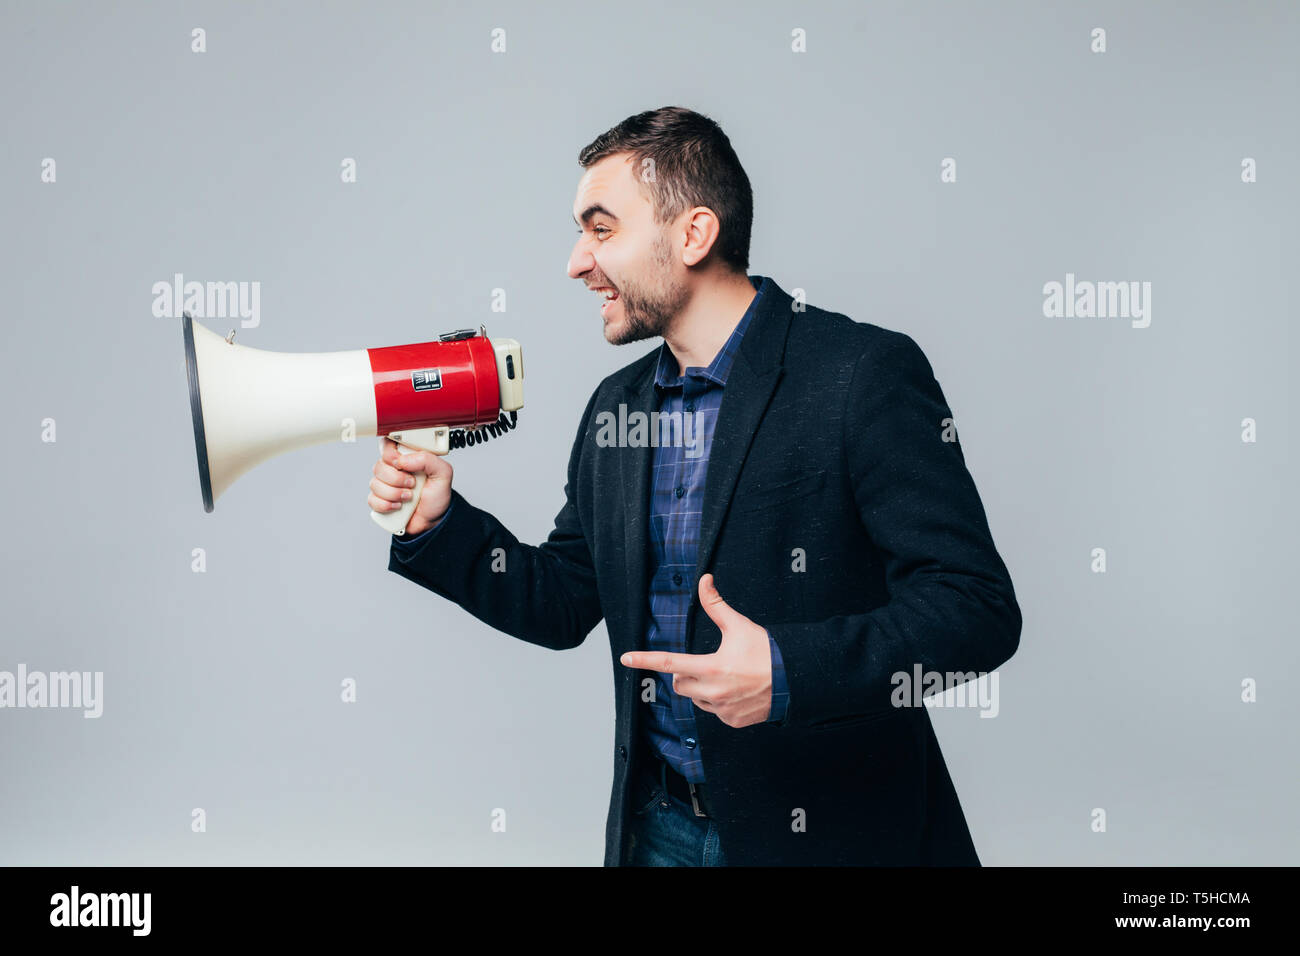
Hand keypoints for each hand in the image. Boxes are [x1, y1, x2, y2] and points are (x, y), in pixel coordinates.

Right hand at [367, 437, 452, 535]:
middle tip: (412, 484)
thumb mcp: (443, 473)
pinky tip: (399, 506)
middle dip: (397, 479)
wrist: (433, 520)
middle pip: (378, 466)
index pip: (386, 445)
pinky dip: (387, 505)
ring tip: (409, 497)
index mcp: (406, 458)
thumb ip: (428, 459)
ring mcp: (384, 486)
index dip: (391, 455)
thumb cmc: (437, 496)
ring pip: (374, 484)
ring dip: (394, 494)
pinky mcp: (379, 501)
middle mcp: (393, 470)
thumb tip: (403, 460)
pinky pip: (372, 500)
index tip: (402, 465)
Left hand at [619, 573, 771, 727]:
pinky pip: (713, 712)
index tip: (626, 658)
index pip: (670, 663)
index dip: (645, 660)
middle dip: (684, 673)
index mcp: (711, 668)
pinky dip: (718, 702)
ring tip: (724, 677)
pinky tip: (735, 692)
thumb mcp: (740, 626)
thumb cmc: (767, 652)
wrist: (794, 680)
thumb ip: (717, 605)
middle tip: (703, 664)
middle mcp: (713, 692)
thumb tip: (704, 581)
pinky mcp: (732, 721)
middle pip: (679, 684)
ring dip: (700, 689)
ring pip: (695, 699)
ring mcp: (723, 710)